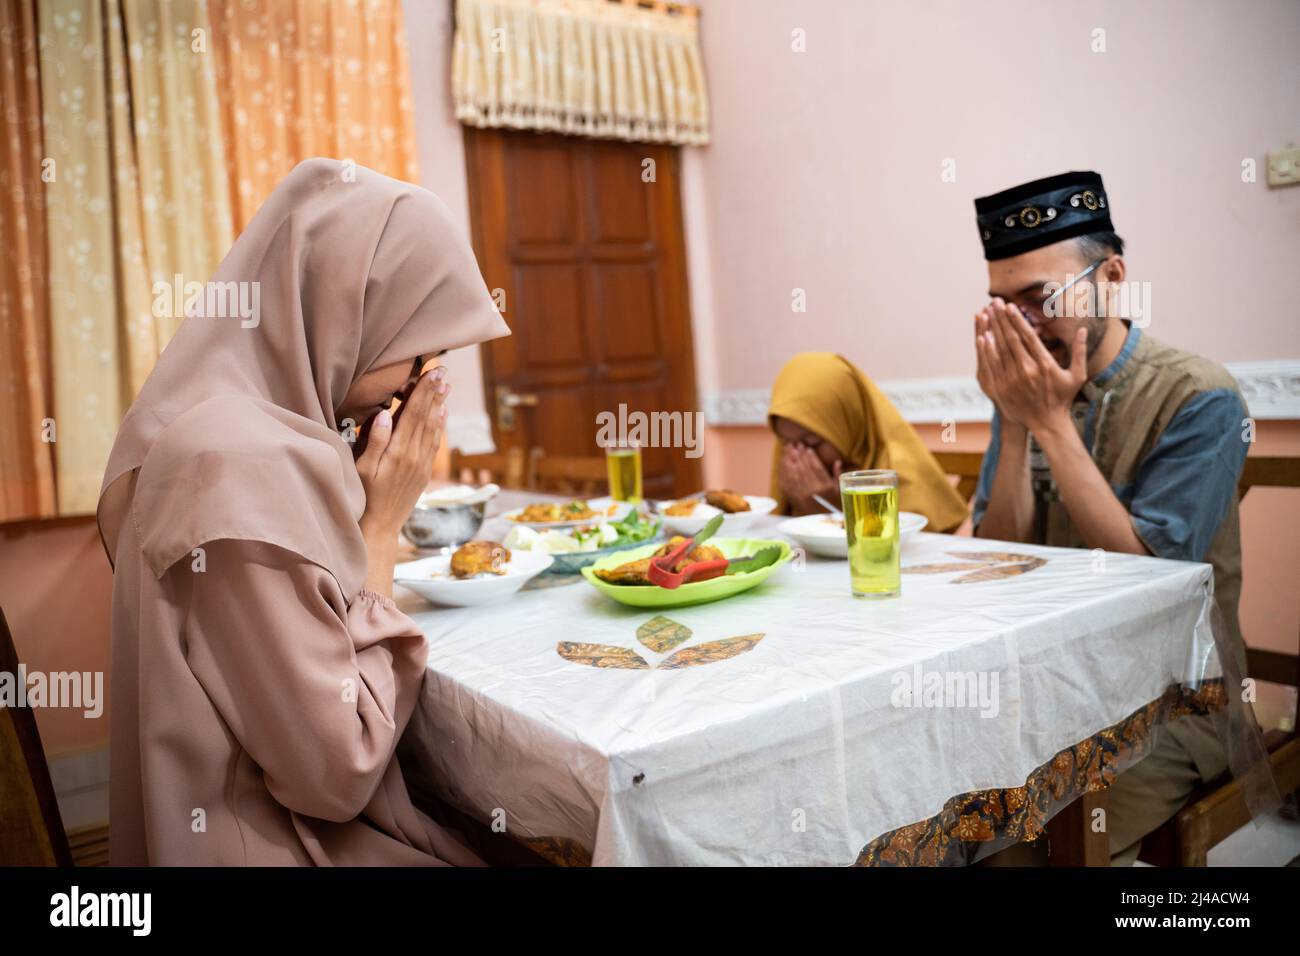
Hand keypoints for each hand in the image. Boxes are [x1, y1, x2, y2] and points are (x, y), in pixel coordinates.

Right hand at [356, 366, 449, 539]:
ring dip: (440, 406)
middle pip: (426, 417)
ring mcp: (422, 464)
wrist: (380, 527)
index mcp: (399, 451)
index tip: (431, 373)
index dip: (423, 392)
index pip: (413, 414)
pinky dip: (439, 426)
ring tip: (445, 387)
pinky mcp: (424, 473)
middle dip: (434, 393)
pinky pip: (434, 444)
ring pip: (433, 429)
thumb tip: (385, 414)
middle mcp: (415, 456)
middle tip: (443, 372)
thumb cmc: (364, 498)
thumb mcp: (362, 470)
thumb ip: (374, 441)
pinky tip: (442, 415)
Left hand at [779, 443, 841, 513]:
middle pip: (803, 468)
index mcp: (825, 488)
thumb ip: (838, 476)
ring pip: (793, 473)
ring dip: (789, 459)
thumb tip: (838, 461)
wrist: (819, 521)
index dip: (811, 457)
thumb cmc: (832, 505)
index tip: (808, 449)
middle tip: (797, 444)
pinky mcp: (792, 498)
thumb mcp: (839, 491)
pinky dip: (783, 470)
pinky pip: (785, 481)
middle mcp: (812, 492)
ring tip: (789, 448)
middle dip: (799, 454)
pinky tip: (784, 461)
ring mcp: (801, 495)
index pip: (816, 468)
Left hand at [975, 298, 1085, 433]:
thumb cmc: (1063, 398)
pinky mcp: (1002, 389)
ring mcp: (1012, 381)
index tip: (1010, 306)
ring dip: (991, 330)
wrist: (1047, 423)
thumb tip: (1083, 329)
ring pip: (999, 350)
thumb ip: (1079, 351)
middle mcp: (1027, 371)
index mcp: (1045, 364)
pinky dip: (986, 351)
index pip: (1027, 336)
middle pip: (1010, 339)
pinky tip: (982, 337)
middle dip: (1002, 319)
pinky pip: (991, 366)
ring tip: (986, 314)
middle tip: (995, 302)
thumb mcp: (1077, 375)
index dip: (1017, 319)